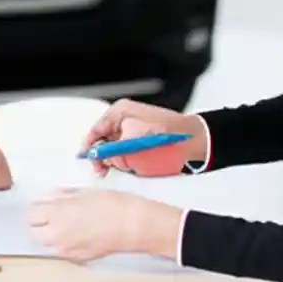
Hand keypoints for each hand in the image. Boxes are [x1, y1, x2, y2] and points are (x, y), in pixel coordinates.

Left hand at [27, 190, 181, 261]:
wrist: (134, 226)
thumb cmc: (114, 205)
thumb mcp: (84, 192)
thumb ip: (62, 196)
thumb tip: (51, 199)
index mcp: (57, 214)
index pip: (31, 215)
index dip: (38, 208)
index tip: (45, 205)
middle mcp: (58, 235)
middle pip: (35, 233)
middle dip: (40, 223)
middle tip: (53, 215)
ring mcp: (67, 250)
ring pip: (47, 244)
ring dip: (51, 234)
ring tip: (68, 224)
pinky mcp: (78, 259)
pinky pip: (63, 251)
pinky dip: (65, 243)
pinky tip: (79, 233)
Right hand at [80, 99, 205, 176]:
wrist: (193, 140)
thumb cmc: (166, 138)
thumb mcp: (130, 148)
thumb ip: (110, 154)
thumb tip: (98, 158)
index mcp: (119, 112)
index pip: (95, 131)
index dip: (89, 148)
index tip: (89, 161)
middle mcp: (126, 117)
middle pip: (106, 139)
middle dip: (107, 156)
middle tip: (106, 170)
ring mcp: (137, 126)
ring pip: (118, 147)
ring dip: (122, 159)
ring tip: (131, 166)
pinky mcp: (147, 136)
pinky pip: (131, 149)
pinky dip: (132, 159)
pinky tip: (140, 164)